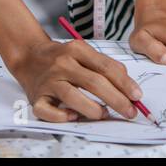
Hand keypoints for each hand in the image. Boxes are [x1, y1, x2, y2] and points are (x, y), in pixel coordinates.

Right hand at [9, 39, 142, 122]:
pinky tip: (74, 116)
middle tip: (130, 112)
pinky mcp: (36, 96)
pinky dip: (62, 116)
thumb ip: (104, 65)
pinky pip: (48, 111)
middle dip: (116, 100)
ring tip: (104, 115)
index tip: (137, 96)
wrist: (28, 55)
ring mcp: (48, 80)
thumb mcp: (83, 53)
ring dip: (93, 109)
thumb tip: (127, 85)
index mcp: (77, 49)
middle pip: (94, 82)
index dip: (125, 83)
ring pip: (73, 97)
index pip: (106, 67)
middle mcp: (63, 63)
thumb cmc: (62, 58)